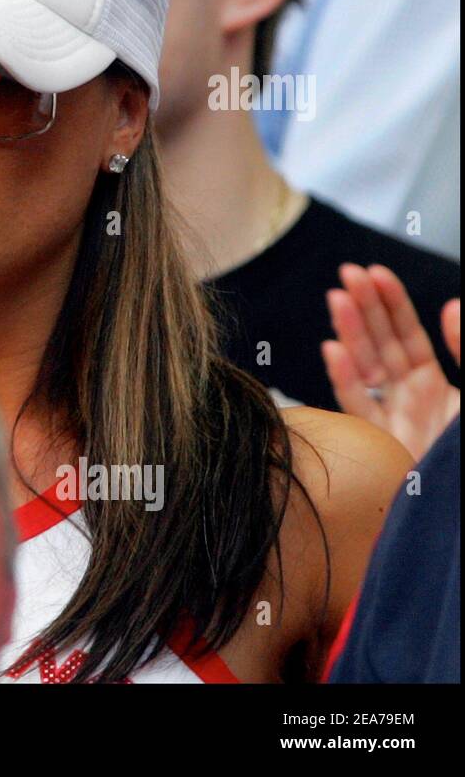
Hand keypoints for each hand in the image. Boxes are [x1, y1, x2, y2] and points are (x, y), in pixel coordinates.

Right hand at [322, 263, 459, 460]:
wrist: (463, 510)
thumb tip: (450, 305)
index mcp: (434, 384)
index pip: (407, 333)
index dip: (391, 302)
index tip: (374, 273)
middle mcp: (409, 398)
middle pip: (380, 344)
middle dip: (362, 307)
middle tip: (346, 274)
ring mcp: (392, 420)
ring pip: (365, 367)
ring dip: (349, 332)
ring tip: (337, 299)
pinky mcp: (381, 445)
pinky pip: (358, 407)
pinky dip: (344, 378)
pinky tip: (334, 350)